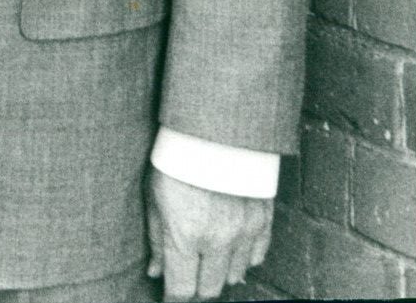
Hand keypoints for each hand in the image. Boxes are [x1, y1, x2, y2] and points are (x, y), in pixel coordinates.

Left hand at [144, 168, 271, 300]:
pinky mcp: (262, 220)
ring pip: (234, 275)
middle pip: (210, 289)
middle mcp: (217, 240)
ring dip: (218, 272)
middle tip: (185, 278)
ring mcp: (244, 232)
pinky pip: (257, 256)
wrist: (213, 130)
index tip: (169, 297)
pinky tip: (228, 248)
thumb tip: (155, 272)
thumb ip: (156, 239)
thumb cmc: (174, 160)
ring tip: (204, 257)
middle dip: (195, 288)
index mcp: (185, 236)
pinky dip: (243, 258)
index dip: (173, 298)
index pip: (182, 289)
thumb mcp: (153, 197)